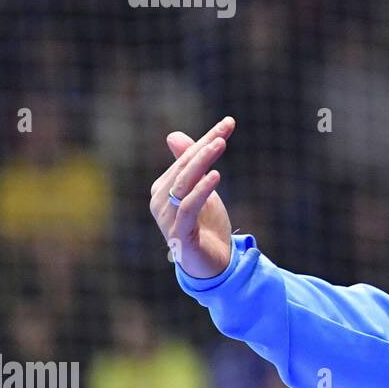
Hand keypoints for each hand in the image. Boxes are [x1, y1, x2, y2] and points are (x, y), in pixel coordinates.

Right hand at [149, 117, 235, 278]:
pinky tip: (216, 175)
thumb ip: (191, 166)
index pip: (185, 158)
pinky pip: (188, 208)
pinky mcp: (180, 235)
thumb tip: (173, 135)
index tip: (228, 122)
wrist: (212, 265)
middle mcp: (160, 201)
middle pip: (184, 167)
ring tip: (219, 145)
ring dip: (202, 162)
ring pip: (184, 184)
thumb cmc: (205, 226)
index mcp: (163, 189)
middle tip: (225, 129)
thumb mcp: (202, 191)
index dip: (206, 139)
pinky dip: (201, 190)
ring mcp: (168, 219)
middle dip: (204, 146)